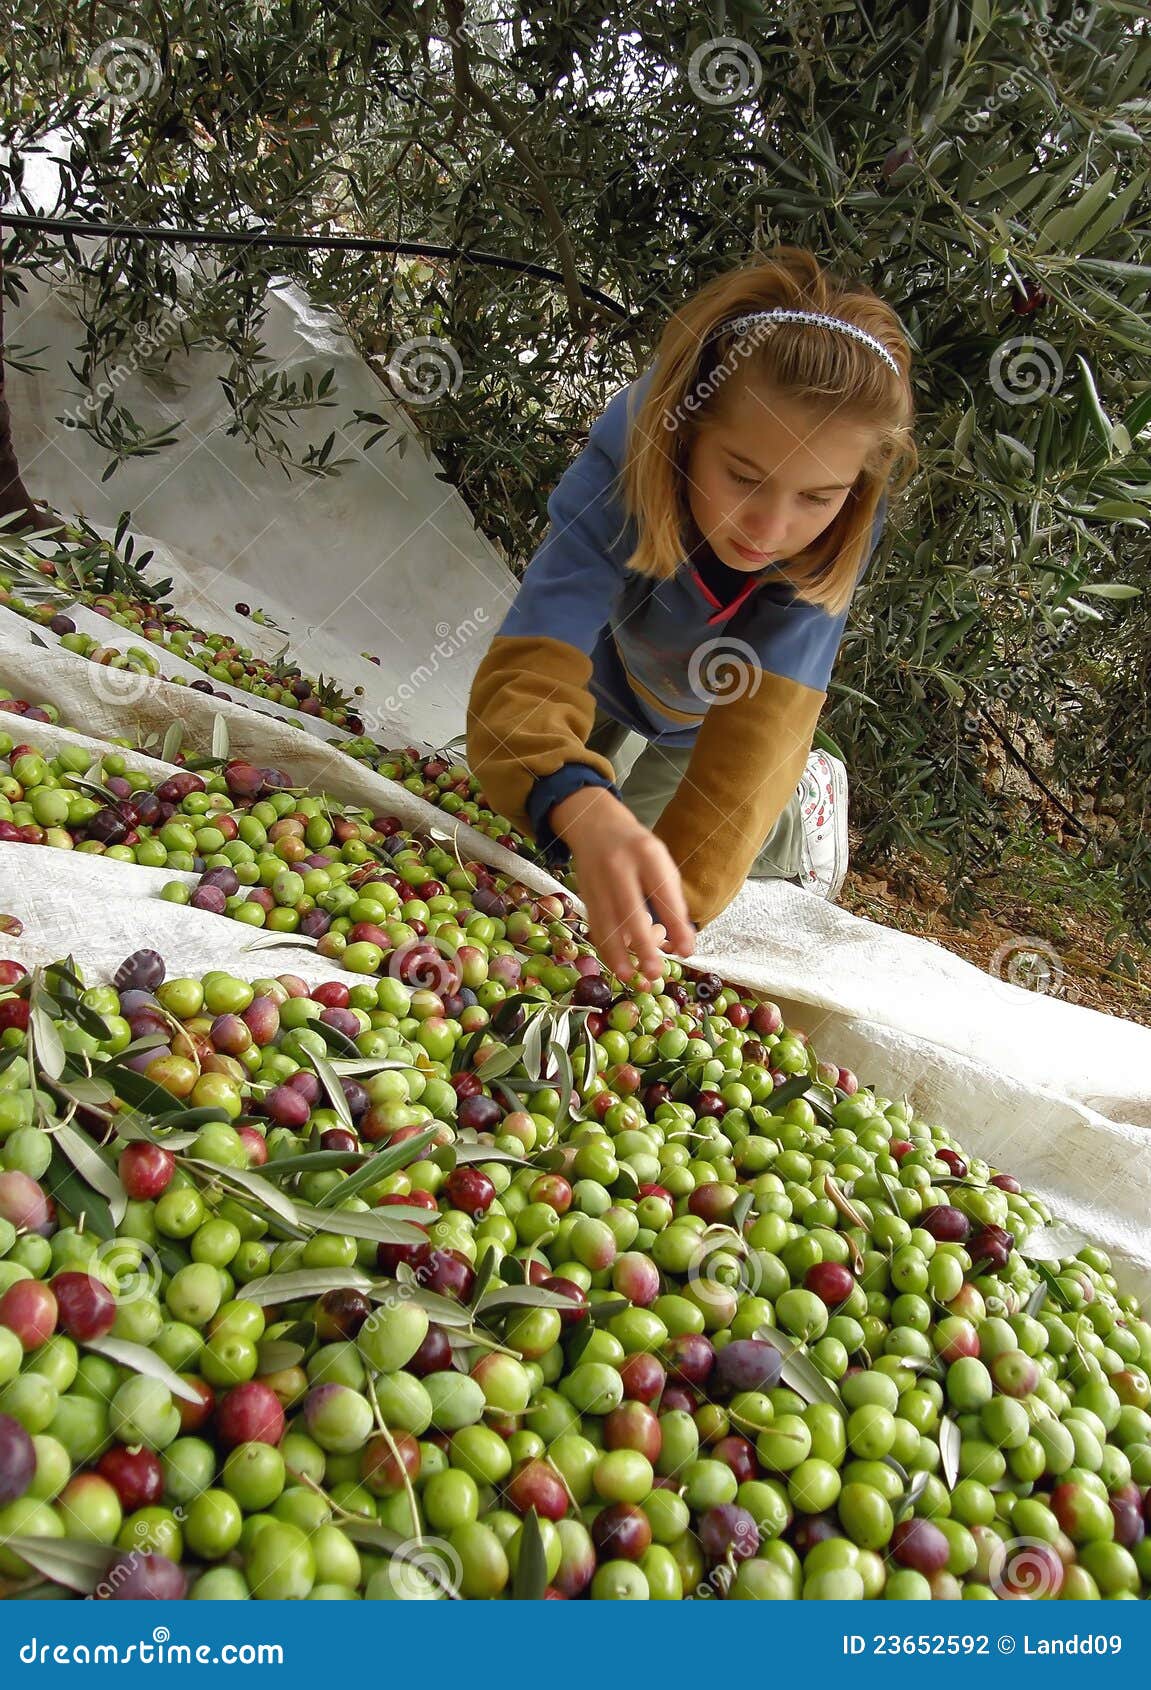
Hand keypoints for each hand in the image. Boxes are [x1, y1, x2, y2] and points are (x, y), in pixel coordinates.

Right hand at [549, 786, 694, 979]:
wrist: (595, 825)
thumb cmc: (636, 848)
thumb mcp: (659, 860)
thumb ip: (669, 895)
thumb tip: (681, 940)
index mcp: (646, 853)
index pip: (663, 894)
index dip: (676, 925)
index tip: (688, 950)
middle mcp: (619, 866)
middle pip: (631, 911)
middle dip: (644, 945)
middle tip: (657, 972)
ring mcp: (598, 881)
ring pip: (607, 924)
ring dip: (619, 955)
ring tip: (633, 978)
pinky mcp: (585, 894)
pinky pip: (596, 926)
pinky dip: (607, 949)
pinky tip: (618, 966)